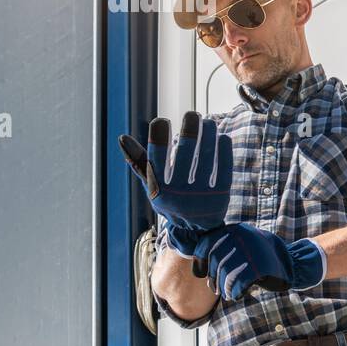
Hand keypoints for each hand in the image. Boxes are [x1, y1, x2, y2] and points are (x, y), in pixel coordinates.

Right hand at [118, 113, 232, 254]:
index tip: (162, 120)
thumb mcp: (153, 187)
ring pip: (206, 159)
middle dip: (189, 131)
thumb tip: (122, 137)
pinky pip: (224, 170)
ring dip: (208, 136)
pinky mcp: (221, 197)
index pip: (156, 159)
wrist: (197, 231)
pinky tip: (222, 136)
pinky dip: (224, 151)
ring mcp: (202, 196)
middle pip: (184, 155)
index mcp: (160, 190)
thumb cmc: (172, 201)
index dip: (158, 137)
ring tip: (208, 122)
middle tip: (192, 114)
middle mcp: (179, 194)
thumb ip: (140, 163)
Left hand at [193, 223, 326, 301]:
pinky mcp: (260, 267)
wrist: (293, 264)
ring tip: (227, 293)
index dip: (199, 260)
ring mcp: (252, 251)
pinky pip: (238, 283)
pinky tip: (237, 295)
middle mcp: (243, 236)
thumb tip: (198, 267)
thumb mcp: (244, 245)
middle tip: (216, 289)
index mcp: (237, 229)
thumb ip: (225, 248)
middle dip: (214, 278)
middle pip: (216, 260)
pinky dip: (235, 292)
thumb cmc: (264, 258)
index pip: (207, 242)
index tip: (201, 273)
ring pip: (226, 273)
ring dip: (224, 287)